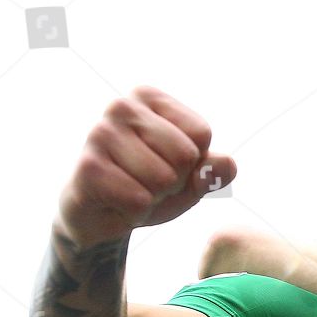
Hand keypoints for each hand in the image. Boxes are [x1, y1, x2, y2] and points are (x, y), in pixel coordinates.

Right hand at [57, 86, 236, 247]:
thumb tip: (227, 165)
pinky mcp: (88, 168)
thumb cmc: (145, 189)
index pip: (201, 134)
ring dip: (152, 199)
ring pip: (163, 180)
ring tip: (129, 193)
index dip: (191, 164)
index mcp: (149, 97)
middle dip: (173, 184)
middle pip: (185, 156)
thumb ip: (212, 171)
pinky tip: (115, 204)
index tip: (163, 166)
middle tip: (144, 184)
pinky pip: (139, 200)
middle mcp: (122, 106)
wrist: (95, 218)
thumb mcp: (188, 180)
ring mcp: (101, 134)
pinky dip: (134, 213)